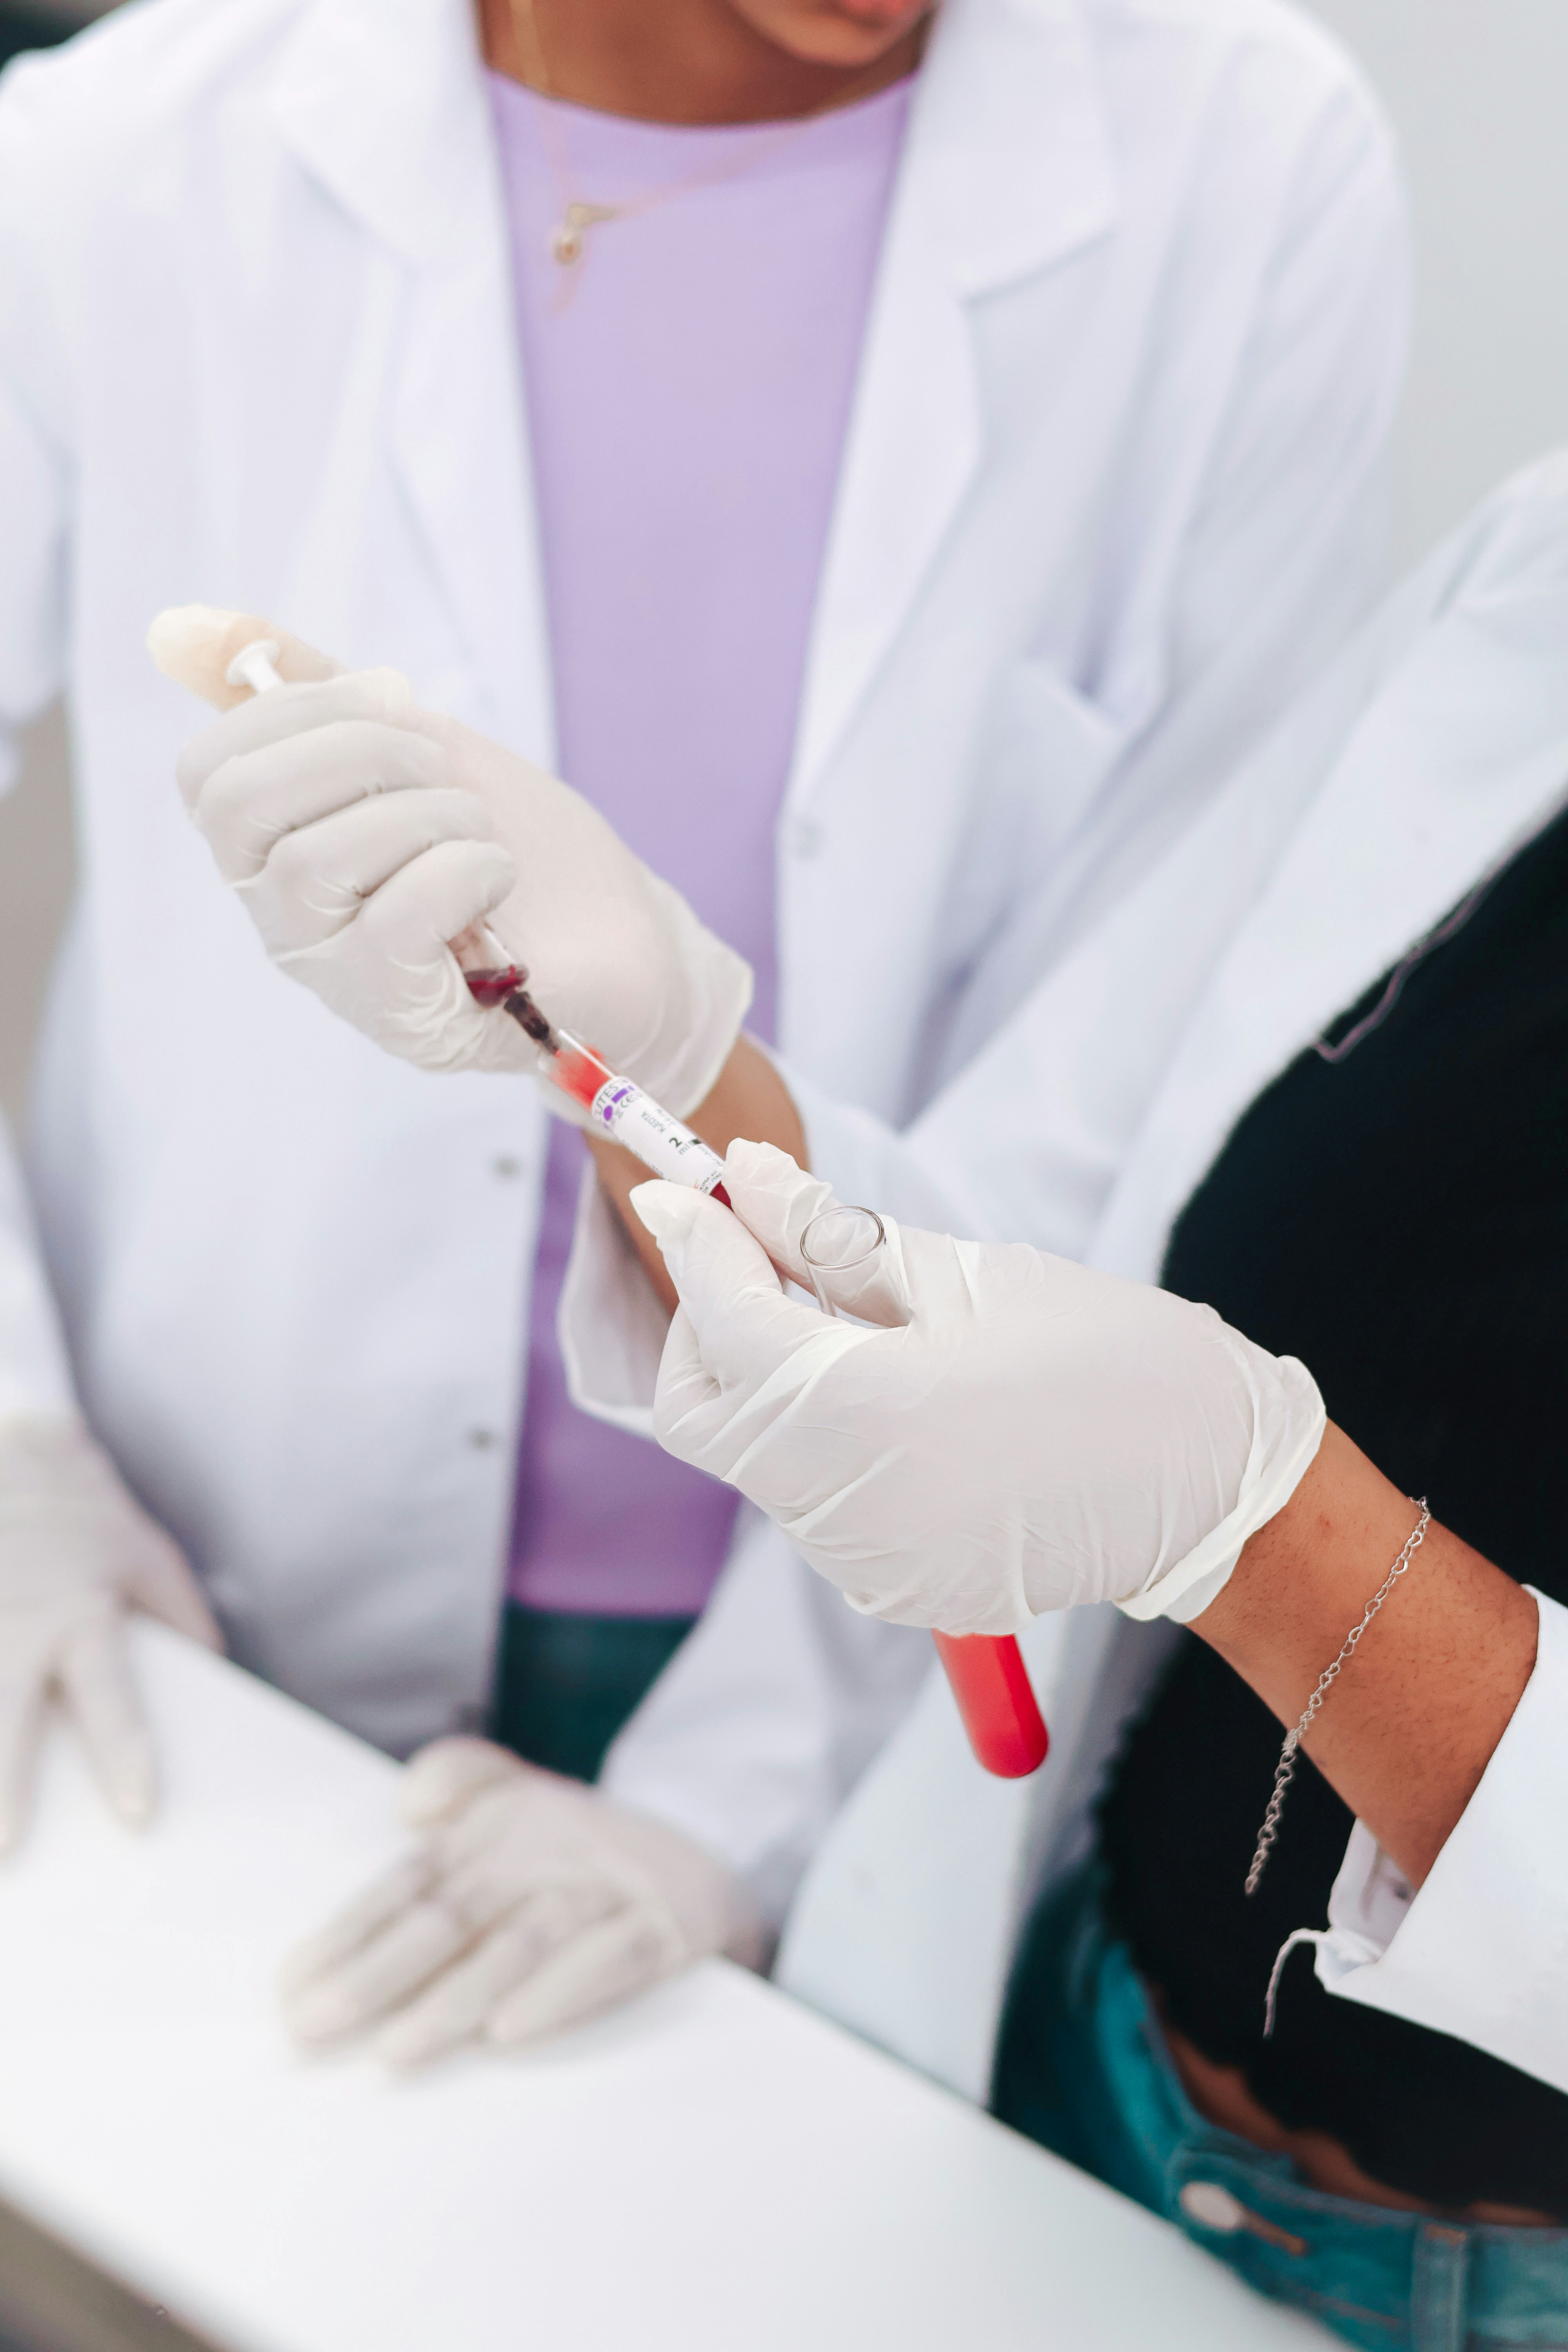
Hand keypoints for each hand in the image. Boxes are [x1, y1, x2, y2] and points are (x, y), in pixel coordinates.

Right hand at [0, 1415, 221, 1852]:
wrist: (3, 1435)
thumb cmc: (73, 1504)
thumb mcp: (138, 1548)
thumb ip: (176, 1606)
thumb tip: (214, 1662)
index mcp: (79, 1614)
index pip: (110, 1698)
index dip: (127, 1756)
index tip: (138, 1815)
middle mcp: (16, 1624)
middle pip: (8, 1722)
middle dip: (4, 1793)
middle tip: (9, 1858)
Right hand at [151, 607, 752, 1118]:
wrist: (624, 931)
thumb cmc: (519, 841)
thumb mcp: (419, 740)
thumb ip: (318, 691)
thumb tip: (191, 628)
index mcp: (277, 853)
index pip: (209, 773)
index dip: (294, 711)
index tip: (389, 705)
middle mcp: (286, 922)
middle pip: (241, 809)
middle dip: (357, 751)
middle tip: (438, 771)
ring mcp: (338, 976)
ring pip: (315, 861)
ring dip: (423, 813)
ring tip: (479, 829)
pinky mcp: (404, 1016)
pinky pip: (393, 919)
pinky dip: (462, 869)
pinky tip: (497, 878)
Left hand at [278, 1737, 763, 2066]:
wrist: (712, 1864)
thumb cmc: (585, 1852)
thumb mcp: (522, 1798)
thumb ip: (460, 1778)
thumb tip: (407, 1805)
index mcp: (497, 1833)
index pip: (408, 1884)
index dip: (347, 1934)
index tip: (290, 1988)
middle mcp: (546, 1854)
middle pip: (451, 1916)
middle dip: (377, 1973)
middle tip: (314, 2027)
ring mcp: (607, 1889)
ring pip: (522, 1944)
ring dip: (457, 1997)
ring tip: (398, 2047)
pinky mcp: (667, 1925)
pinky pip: (612, 1959)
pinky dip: (564, 1992)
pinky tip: (512, 2029)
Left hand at [632, 1143, 1325, 1633]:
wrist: (1220, 1485)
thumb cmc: (1111, 1361)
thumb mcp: (966, 1276)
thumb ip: (828, 1235)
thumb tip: (739, 1178)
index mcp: (861, 1415)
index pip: (723, 1319)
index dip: (698, 1242)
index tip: (689, 1185)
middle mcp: (842, 1508)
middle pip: (702, 1411)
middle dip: (708, 1327)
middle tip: (761, 1258)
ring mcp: (865, 1561)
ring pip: (754, 1457)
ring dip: (772, 1381)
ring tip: (855, 1323)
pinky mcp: (895, 1587)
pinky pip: (816, 1503)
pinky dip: (824, 1440)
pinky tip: (894, 1397)